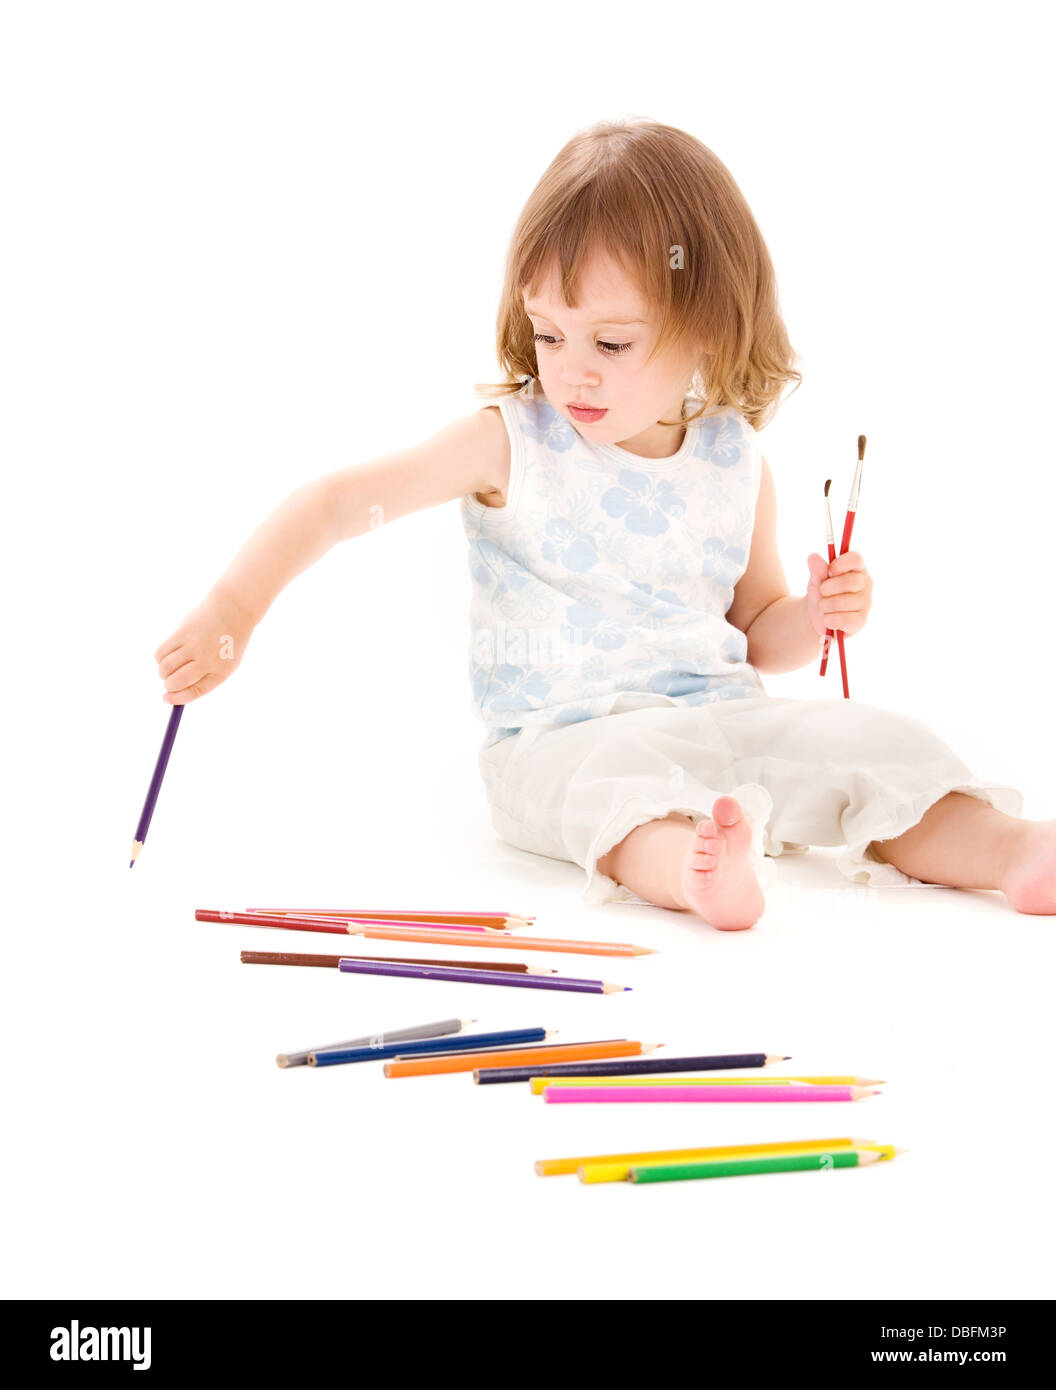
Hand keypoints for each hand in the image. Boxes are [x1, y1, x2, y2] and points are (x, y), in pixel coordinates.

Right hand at [153, 586, 255, 704]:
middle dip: (168, 684)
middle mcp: (207, 660)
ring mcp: (194, 645)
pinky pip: (161, 652)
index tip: (166, 698)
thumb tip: (175, 691)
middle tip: (168, 680)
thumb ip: (204, 677)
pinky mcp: (182, 632)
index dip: (178, 698)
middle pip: (176, 682)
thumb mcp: (226, 663)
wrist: (234, 609)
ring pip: (165, 667)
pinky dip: (160, 657)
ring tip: (170, 665)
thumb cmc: (228, 641)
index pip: (195, 691)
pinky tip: (168, 653)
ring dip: (163, 671)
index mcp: (221, 671)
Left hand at [806, 551, 872, 639]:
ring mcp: (865, 603)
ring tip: (823, 606)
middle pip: (852, 581)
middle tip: (822, 591)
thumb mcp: (816, 579)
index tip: (830, 571)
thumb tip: (813, 557)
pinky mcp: (861, 620)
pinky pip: (845, 620)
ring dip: (826, 605)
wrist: (817, 616)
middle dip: (829, 587)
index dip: (841, 564)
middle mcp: (865, 584)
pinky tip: (827, 618)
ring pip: (845, 602)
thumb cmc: (821, 593)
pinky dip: (830, 620)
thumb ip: (817, 569)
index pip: (856, 559)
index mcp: (856, 569)